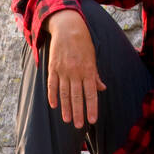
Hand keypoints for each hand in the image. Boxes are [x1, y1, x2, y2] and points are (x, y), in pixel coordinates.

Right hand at [46, 10, 106, 128]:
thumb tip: (101, 89)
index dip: (92, 108)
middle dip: (79, 112)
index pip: (91, 94)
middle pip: (77, 96)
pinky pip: (52, 84)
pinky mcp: (53, 67)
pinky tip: (54, 105)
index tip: (92, 120)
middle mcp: (76, 72)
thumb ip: (95, 75)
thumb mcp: (93, 58)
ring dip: (66, 108)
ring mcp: (63, 70)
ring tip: (67, 120)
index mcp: (88, 70)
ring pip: (64, 93)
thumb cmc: (83, 43)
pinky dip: (52, 95)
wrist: (68, 27)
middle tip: (79, 126)